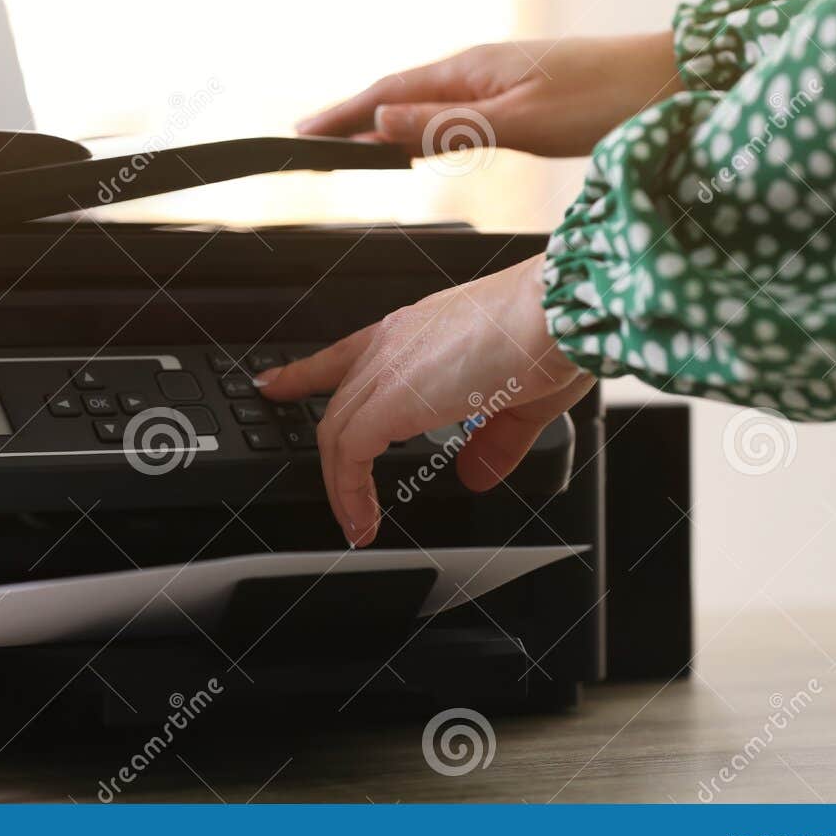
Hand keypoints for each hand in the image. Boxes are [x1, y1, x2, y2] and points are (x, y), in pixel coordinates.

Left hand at [254, 254, 594, 546]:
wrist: (559, 313)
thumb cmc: (552, 337)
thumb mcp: (519, 401)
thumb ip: (492, 442)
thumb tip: (474, 475)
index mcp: (420, 330)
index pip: (348, 352)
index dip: (308, 373)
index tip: (276, 383)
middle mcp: (394, 342)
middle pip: (338, 398)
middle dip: (317, 438)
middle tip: (320, 475)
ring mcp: (388, 366)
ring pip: (337, 429)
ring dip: (340, 482)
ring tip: (356, 522)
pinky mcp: (389, 397)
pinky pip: (348, 453)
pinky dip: (349, 492)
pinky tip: (362, 521)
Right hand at [295, 33, 681, 157]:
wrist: (678, 79)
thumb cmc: (609, 98)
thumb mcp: (522, 122)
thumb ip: (450, 126)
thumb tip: (382, 123)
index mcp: (473, 70)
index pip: (389, 94)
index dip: (344, 114)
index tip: (303, 132)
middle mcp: (482, 67)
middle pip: (401, 93)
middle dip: (354, 114)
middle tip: (311, 137)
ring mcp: (504, 76)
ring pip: (429, 100)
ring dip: (387, 118)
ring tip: (353, 138)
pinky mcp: (526, 90)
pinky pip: (457, 106)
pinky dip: (426, 121)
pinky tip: (427, 134)